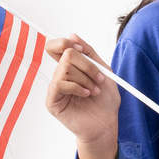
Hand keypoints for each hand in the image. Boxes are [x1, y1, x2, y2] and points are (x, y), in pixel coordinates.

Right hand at [45, 33, 119, 147]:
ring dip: (86, 79)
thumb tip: (72, 35)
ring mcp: (55, 88)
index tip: (83, 49)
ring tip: (94, 91)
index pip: (55, 46)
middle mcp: (60, 75)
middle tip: (99, 79)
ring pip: (66, 68)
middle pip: (66, 53)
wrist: (106, 123)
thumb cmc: (105, 101)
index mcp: (70, 67)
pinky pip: (60, 83)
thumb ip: (89, 52)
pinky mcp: (52, 101)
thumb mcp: (103, 71)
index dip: (66, 42)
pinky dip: (77, 87)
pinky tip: (86, 95)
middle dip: (88, 65)